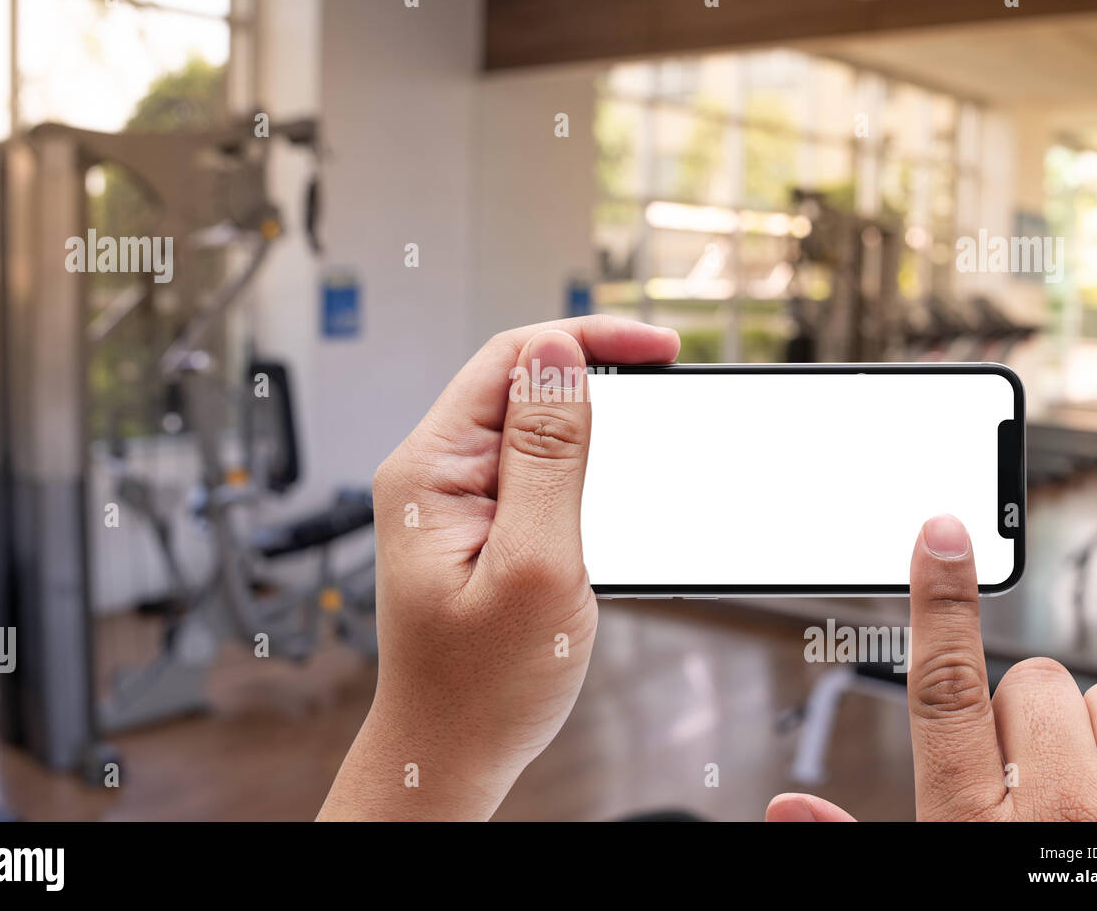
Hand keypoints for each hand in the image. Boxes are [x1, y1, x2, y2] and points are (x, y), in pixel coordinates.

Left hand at [318, 316, 678, 819]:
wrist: (449, 755)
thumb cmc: (482, 686)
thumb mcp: (535, 564)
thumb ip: (548, 455)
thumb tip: (559, 355)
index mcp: (432, 469)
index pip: (513, 358)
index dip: (589, 339)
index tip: (660, 350)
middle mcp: (434, 474)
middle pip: (520, 383)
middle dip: (595, 373)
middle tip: (664, 383)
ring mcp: (452, 501)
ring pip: (530, 426)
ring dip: (590, 422)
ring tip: (644, 433)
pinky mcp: (475, 528)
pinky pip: (531, 472)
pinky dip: (578, 466)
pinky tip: (611, 480)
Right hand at [770, 514, 1096, 820]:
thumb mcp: (932, 886)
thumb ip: (856, 843)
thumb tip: (787, 808)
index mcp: (979, 826)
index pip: (949, 684)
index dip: (939, 600)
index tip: (940, 534)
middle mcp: (1068, 810)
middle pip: (1036, 684)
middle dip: (1029, 719)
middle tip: (1029, 779)